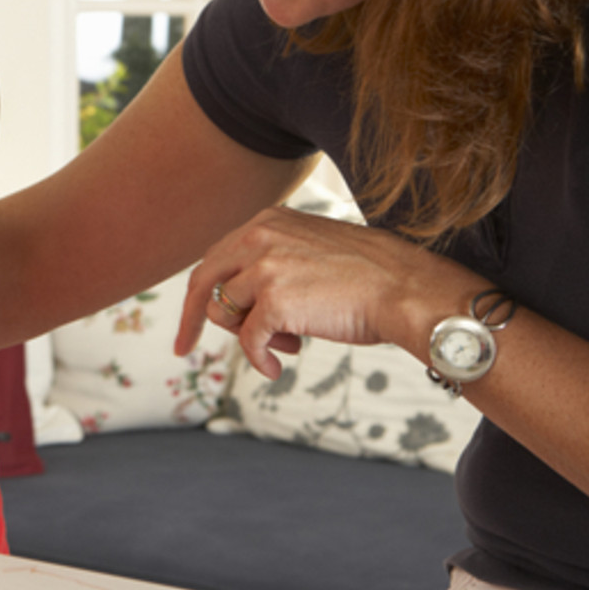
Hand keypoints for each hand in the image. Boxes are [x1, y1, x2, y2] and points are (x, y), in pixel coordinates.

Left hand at [175, 205, 483, 379]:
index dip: (199, 292)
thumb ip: (273, 263)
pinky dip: (258, 360)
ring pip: (225, 313)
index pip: (215, 256)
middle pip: (204, 282)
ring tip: (287, 345)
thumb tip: (239, 300)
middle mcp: (259, 237)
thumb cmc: (368, 277)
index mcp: (268, 222)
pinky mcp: (275, 301)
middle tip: (183, 347)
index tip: (190, 319)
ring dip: (249, 337)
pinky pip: (247, 341)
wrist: (404, 288)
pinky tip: (276, 368)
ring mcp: (265, 268)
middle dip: (192, 318)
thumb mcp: (311, 250)